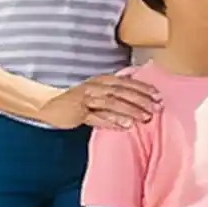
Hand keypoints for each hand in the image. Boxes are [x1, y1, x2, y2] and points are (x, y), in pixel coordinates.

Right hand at [38, 74, 161, 129]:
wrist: (48, 104)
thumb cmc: (77, 100)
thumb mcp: (98, 92)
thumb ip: (116, 93)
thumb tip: (141, 99)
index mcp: (102, 80)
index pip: (127, 82)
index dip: (144, 89)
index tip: (159, 96)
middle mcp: (95, 86)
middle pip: (122, 92)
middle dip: (141, 100)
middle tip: (157, 108)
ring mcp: (86, 98)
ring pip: (111, 103)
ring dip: (130, 110)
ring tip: (145, 118)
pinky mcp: (78, 112)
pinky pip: (97, 117)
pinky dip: (111, 121)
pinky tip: (124, 126)